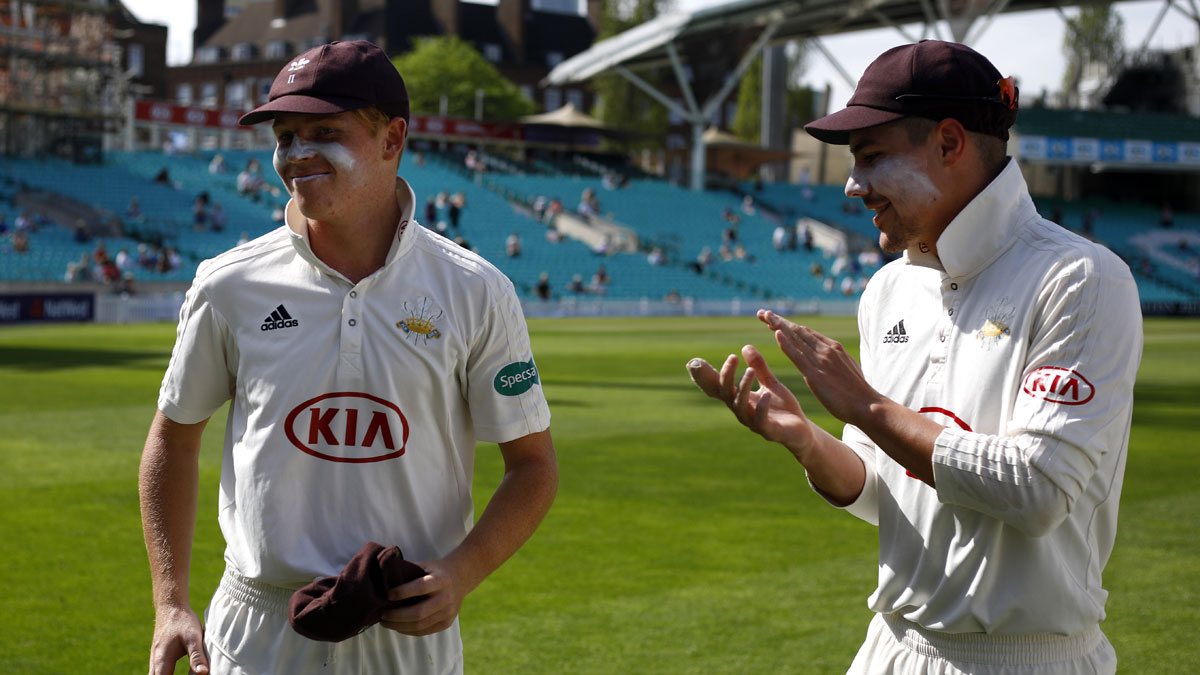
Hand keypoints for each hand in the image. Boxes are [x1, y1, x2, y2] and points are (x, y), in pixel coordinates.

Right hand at [148, 605, 207, 674]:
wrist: (171, 606)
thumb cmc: (183, 621)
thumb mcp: (194, 637)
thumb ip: (197, 656)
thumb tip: (204, 673)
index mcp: (162, 661)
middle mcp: (155, 663)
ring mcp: (155, 660)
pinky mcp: (158, 657)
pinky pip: (157, 673)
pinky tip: (172, 674)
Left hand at [380, 558, 464, 635]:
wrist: (461, 578)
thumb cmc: (436, 571)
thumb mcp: (425, 566)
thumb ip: (408, 573)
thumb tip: (383, 581)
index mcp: (441, 580)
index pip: (421, 587)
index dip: (403, 592)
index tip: (387, 595)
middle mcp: (446, 597)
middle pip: (419, 612)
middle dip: (396, 616)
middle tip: (382, 614)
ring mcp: (448, 612)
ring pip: (420, 625)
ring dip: (399, 626)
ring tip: (385, 622)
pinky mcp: (447, 623)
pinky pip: (424, 631)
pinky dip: (408, 630)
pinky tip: (397, 626)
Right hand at [686, 345, 816, 455]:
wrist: (802, 432)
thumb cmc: (783, 408)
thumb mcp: (771, 383)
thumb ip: (759, 367)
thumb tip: (745, 347)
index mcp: (739, 400)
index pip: (719, 387)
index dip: (706, 377)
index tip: (695, 361)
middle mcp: (742, 412)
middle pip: (726, 394)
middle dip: (727, 376)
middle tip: (732, 358)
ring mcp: (753, 423)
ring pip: (740, 406)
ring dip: (743, 388)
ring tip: (750, 371)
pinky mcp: (769, 432)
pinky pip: (760, 421)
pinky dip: (762, 407)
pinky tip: (766, 394)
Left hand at [758, 310, 877, 425]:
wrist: (867, 405)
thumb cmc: (857, 393)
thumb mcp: (846, 369)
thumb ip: (834, 360)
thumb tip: (828, 357)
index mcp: (833, 348)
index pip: (806, 332)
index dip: (789, 325)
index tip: (774, 320)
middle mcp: (826, 349)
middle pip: (798, 330)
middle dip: (779, 321)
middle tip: (763, 312)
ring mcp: (821, 360)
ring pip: (796, 338)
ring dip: (778, 325)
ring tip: (764, 316)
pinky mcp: (815, 374)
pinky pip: (798, 355)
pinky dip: (786, 343)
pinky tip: (775, 333)